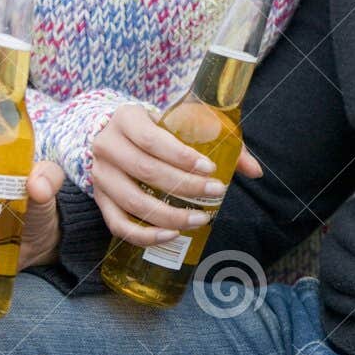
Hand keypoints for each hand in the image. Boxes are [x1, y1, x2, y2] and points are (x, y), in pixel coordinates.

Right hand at [90, 101, 263, 247]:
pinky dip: (145, 235)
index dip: (182, 156)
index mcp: (125, 119)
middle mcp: (106, 146)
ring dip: (170, 215)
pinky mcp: (99, 200)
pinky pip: (119, 225)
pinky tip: (171, 235)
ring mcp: (100, 176)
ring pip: (134, 201)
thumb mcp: (176, 122)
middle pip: (146, 171)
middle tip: (216, 193)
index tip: (211, 168)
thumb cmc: (153, 129)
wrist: (110, 134)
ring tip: (200, 218)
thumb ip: (217, 140)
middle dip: (186, 186)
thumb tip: (255, 171)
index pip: (152, 139)